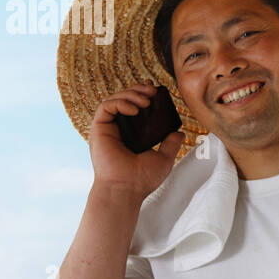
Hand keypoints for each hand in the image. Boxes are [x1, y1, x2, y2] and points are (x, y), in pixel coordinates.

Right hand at [88, 83, 184, 199]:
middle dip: (138, 90)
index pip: (135, 107)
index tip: (156, 90)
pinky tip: (135, 109)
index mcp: (131, 134)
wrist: (127, 189)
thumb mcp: (164, 158)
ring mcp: (107, 128)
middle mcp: (118, 129)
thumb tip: (179, 133)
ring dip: (131, 94)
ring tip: (147, 100)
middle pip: (124, 99)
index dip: (143, 94)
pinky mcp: (99, 128)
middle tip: (153, 89)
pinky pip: (106, 106)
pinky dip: (120, 102)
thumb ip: (170, 144)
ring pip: (115, 99)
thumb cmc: (142, 179)